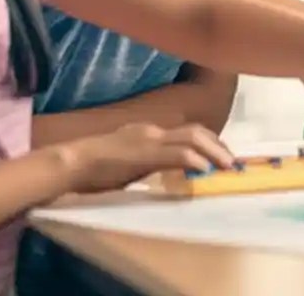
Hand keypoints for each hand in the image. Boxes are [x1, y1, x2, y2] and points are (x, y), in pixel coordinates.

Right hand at [60, 123, 237, 193]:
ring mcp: (149, 140)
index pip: (187, 132)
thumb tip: (166, 172)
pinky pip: (175, 154)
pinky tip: (203, 169)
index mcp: (149, 132)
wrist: (70, 162)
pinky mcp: (143, 153)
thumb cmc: (94, 168)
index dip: (209, 143)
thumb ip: (147, 161)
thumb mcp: (127, 160)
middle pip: (196, 131)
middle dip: (218, 146)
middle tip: (232, 163)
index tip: (222, 156)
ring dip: (214, 151)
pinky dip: (193, 160)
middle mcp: (153, 131)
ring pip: (192, 138)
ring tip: (226, 166)